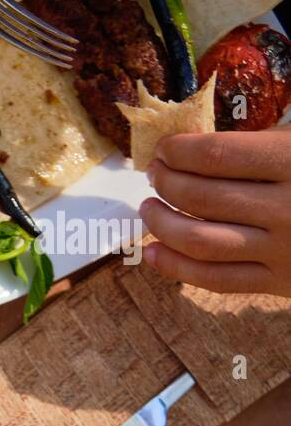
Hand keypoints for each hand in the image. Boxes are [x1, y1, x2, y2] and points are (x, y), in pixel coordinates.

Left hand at [139, 127, 290, 296]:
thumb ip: (265, 142)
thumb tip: (196, 143)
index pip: (217, 154)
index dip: (179, 150)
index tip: (164, 149)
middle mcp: (287, 208)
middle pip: (201, 196)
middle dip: (165, 182)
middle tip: (154, 174)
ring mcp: (282, 250)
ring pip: (200, 240)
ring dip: (161, 224)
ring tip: (148, 208)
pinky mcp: (279, 283)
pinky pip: (215, 280)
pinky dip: (175, 268)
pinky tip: (153, 253)